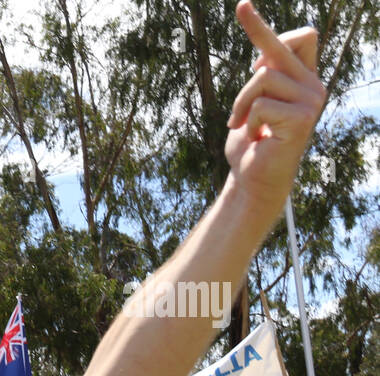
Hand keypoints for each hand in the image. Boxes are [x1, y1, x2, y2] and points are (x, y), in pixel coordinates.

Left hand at [224, 2, 325, 208]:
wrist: (253, 179)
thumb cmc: (251, 143)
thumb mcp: (253, 104)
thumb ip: (262, 81)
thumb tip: (261, 62)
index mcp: (302, 79)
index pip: (299, 39)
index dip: (268, 29)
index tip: (243, 7)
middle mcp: (312, 85)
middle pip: (278, 48)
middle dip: (255, 37)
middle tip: (241, 25)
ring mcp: (311, 100)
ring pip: (261, 80)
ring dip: (241, 105)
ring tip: (244, 126)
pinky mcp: (303, 118)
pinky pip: (260, 106)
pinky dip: (248, 123)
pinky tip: (258, 138)